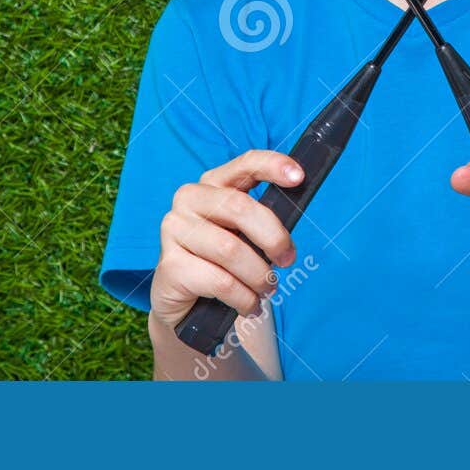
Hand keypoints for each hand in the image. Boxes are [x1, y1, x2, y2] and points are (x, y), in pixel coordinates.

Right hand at [149, 149, 303, 330]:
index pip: (244, 164)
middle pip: (240, 208)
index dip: (272, 166)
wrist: (187, 304)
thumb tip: (295, 215)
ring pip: (231, 250)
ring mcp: (174, 230)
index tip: (299, 177)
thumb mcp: (246, 236)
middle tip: (287, 260)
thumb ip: (264, 222)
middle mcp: (189, 199)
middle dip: (273, 238)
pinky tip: (248, 305)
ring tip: (267, 289)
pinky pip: (220, 282)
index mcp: (212, 183)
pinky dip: (244, 298)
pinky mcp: (170, 265)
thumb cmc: (224, 262)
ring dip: (259, 276)